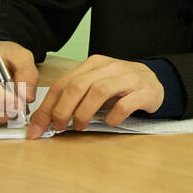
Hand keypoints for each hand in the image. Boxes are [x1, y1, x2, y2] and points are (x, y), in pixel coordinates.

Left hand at [26, 54, 164, 138]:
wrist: (156, 81)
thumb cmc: (121, 88)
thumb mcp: (96, 85)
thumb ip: (74, 96)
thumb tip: (44, 119)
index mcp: (94, 64)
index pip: (63, 84)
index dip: (46, 107)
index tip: (37, 128)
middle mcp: (110, 67)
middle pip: (77, 86)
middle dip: (62, 110)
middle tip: (58, 128)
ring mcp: (129, 78)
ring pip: (99, 91)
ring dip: (83, 113)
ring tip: (80, 126)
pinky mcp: (144, 91)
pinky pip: (125, 104)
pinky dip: (113, 116)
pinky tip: (110, 122)